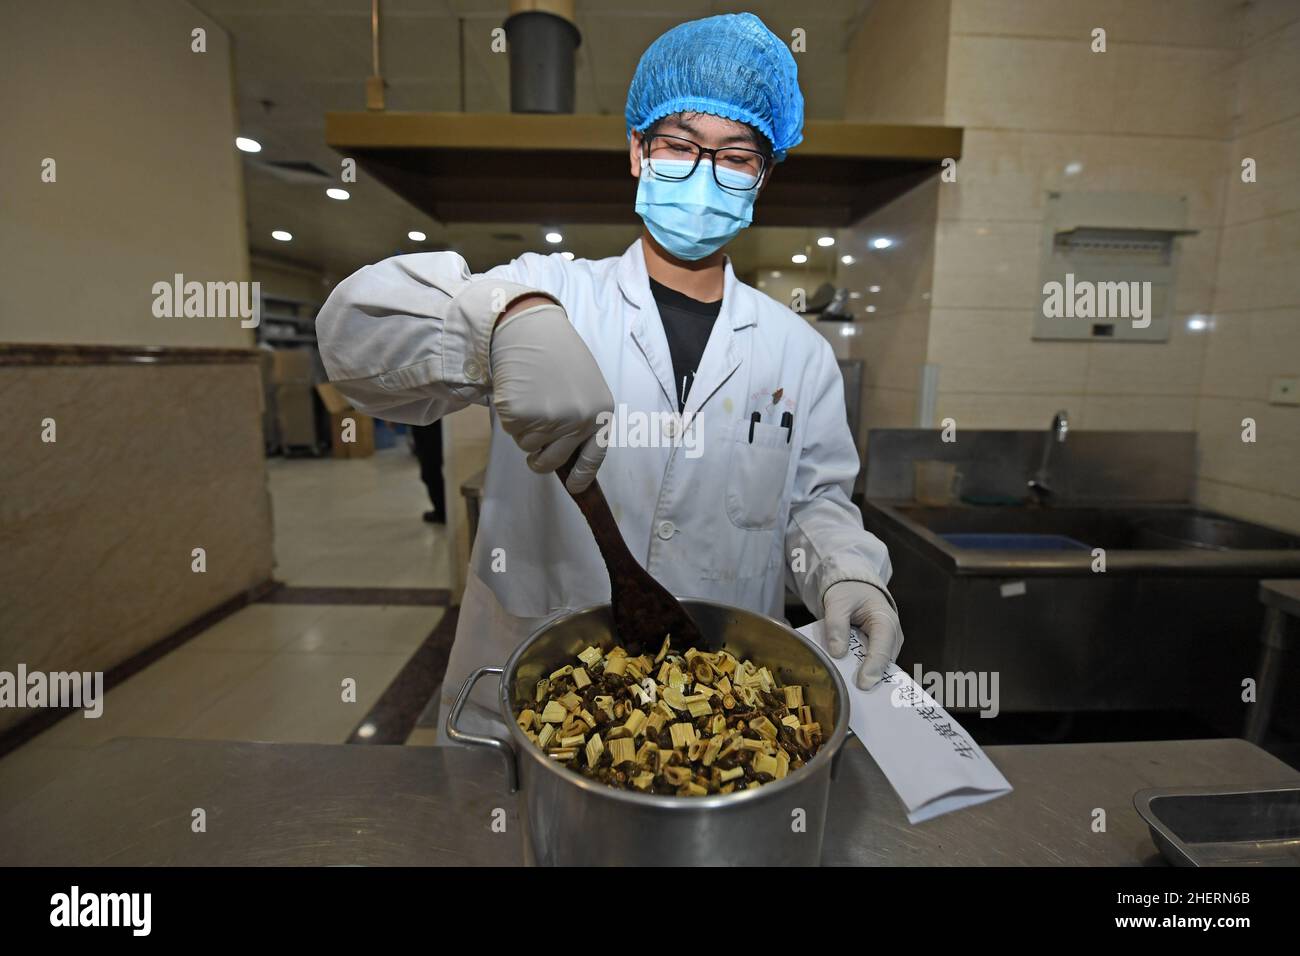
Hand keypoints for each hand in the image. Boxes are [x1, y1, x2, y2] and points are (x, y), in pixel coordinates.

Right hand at [490, 299, 613, 492]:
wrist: (531, 330)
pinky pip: (511, 431)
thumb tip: (571, 452)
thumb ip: (583, 417)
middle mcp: (579, 420)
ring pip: (528, 446)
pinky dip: (509, 416)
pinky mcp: (522, 416)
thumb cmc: (557, 355)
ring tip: (530, 395)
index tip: (575, 488)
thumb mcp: (585, 385)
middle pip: (552, 461)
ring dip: (523, 429)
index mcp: (600, 412)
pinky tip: (518, 390)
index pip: (594, 456)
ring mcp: (551, 420)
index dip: (582, 476)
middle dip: (539, 458)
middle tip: (533, 438)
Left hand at [823, 581, 903, 689]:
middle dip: (872, 679)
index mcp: (885, 620)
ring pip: (881, 668)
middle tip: (858, 698)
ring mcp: (889, 646)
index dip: (873, 667)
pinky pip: (874, 667)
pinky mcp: (881, 653)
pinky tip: (851, 687)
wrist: (855, 590)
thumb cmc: (849, 593)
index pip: (882, 648)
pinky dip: (864, 675)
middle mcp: (893, 636)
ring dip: (868, 679)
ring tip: (854, 696)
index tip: (863, 684)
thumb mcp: (837, 602)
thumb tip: (838, 653)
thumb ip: (836, 625)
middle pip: (884, 663)